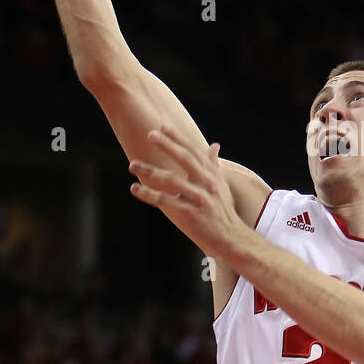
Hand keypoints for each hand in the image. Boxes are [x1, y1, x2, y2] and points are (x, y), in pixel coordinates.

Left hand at [129, 124, 240, 258]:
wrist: (231, 237)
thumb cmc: (223, 210)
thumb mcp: (221, 185)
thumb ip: (213, 164)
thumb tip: (215, 145)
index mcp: (212, 175)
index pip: (194, 151)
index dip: (179, 138)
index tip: (163, 126)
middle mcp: (207, 184)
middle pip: (185, 159)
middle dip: (168, 145)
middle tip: (150, 134)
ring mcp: (199, 199)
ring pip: (172, 180)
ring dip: (150, 171)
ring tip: (132, 165)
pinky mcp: (190, 214)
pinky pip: (165, 201)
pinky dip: (148, 194)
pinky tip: (135, 188)